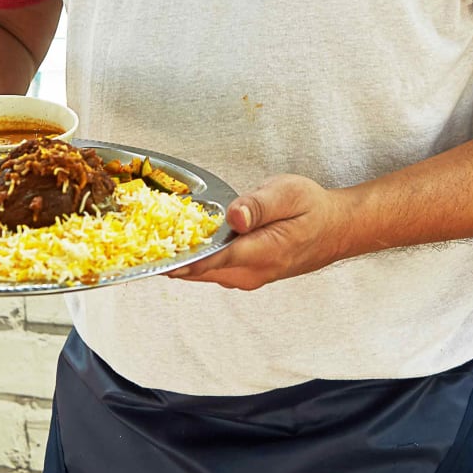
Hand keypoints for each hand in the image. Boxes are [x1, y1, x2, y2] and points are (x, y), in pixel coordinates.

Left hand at [168, 173, 353, 290]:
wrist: (336, 230)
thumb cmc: (313, 208)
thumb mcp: (289, 193)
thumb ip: (259, 205)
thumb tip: (234, 216)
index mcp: (262, 252)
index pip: (211, 260)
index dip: (179, 258)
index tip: (150, 256)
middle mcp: (252, 273)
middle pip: (199, 271)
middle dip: (169, 259)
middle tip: (136, 246)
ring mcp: (248, 278)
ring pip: (203, 274)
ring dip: (179, 262)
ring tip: (150, 245)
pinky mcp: (246, 277)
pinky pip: (212, 272)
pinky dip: (194, 262)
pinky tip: (180, 247)